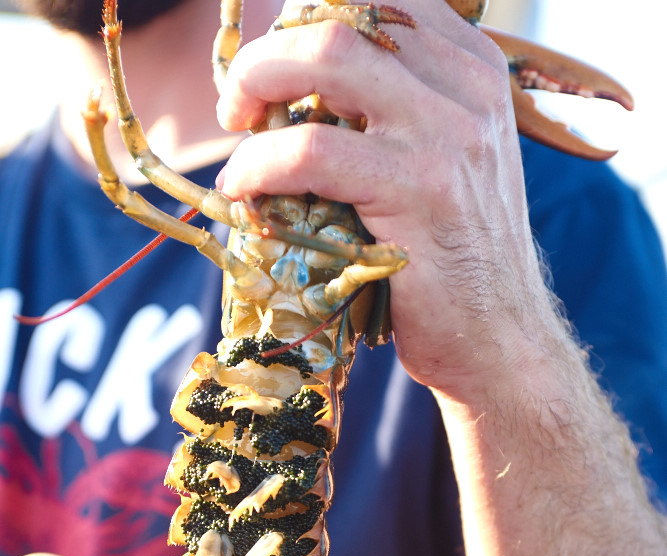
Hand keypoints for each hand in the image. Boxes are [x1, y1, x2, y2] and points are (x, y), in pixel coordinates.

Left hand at [216, 0, 555, 401]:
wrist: (497, 340)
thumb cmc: (451, 260)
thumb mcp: (442, 163)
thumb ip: (393, 112)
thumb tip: (296, 84)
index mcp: (472, 67)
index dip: (302, 18)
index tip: (270, 70)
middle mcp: (467, 87)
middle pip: (343, 12)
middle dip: (269, 49)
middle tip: (239, 103)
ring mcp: (447, 136)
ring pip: (325, 57)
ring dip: (255, 86)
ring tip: (237, 135)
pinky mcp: (418, 193)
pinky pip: (310, 151)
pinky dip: (258, 164)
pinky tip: (243, 191)